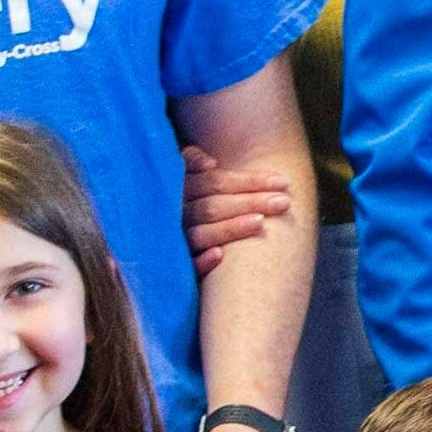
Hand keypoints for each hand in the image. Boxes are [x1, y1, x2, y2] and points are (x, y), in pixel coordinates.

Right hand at [182, 143, 293, 276]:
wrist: (147, 242)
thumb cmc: (182, 201)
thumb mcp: (180, 176)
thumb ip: (190, 162)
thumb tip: (210, 163)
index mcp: (178, 189)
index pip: (214, 182)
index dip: (249, 181)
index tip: (282, 182)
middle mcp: (172, 215)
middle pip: (212, 207)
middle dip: (249, 202)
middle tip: (283, 202)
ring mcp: (171, 242)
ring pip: (200, 234)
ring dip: (229, 228)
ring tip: (261, 223)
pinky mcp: (172, 269)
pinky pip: (185, 266)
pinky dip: (200, 261)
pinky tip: (219, 256)